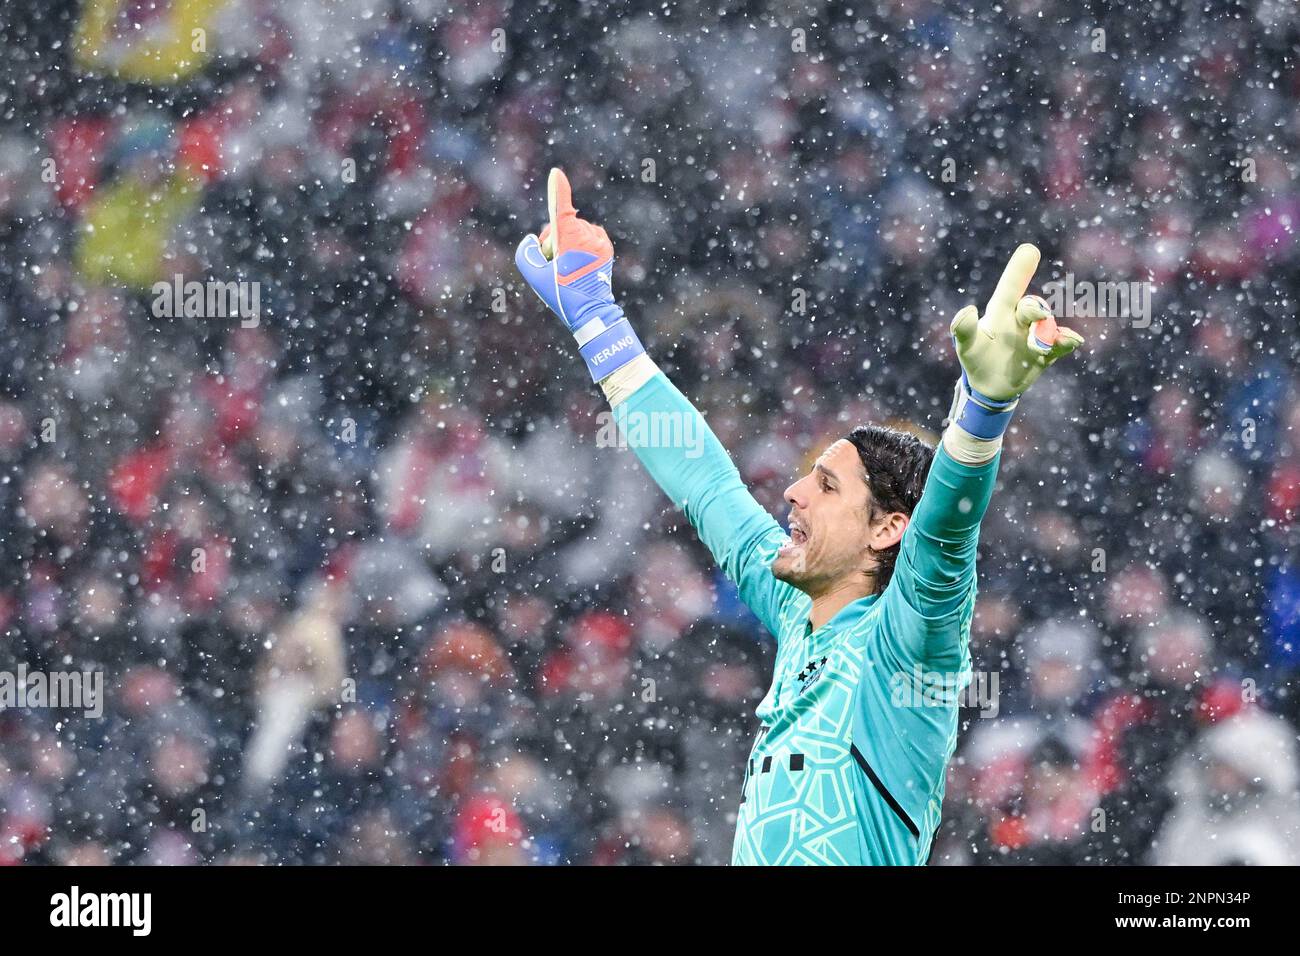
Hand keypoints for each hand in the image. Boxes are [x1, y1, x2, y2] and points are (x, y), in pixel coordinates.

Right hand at [515, 168, 645, 381]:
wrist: (592, 312)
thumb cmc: (562, 295)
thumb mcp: (535, 277)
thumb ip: (526, 252)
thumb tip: (534, 239)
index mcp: (572, 240)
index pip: (563, 210)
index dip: (558, 190)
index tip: (556, 174)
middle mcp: (589, 236)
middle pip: (561, 225)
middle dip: (553, 240)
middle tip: (554, 265)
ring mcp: (599, 240)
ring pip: (573, 230)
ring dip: (565, 243)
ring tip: (566, 268)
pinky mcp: (605, 245)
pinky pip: (584, 235)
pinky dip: (578, 244)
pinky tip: (576, 263)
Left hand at [950, 243, 1083, 402]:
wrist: (990, 385)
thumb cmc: (975, 358)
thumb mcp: (966, 345)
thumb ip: (963, 329)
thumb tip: (968, 310)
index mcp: (1000, 312)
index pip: (1010, 288)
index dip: (1019, 270)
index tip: (1030, 250)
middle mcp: (1021, 319)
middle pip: (1032, 307)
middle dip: (1035, 309)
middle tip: (1039, 316)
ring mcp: (1036, 335)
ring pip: (1049, 326)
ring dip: (1050, 332)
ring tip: (1043, 345)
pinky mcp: (1048, 353)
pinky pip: (1061, 344)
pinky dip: (1067, 341)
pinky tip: (1072, 341)